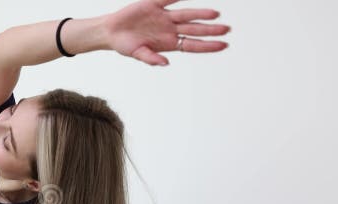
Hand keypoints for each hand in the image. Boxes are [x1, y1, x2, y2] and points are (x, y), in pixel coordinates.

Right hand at [102, 0, 230, 65]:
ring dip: (200, 14)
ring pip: (186, 14)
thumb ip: (151, 58)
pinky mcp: (154, 4)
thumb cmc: (125, 45)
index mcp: (168, 43)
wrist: (110, 31)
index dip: (208, 46)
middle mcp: (169, 29)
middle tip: (227, 30)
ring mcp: (163, 16)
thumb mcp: (137, 54)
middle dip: (210, 30)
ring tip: (216, 14)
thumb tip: (165, 63)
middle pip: (194, 29)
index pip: (192, 45)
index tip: (223, 45)